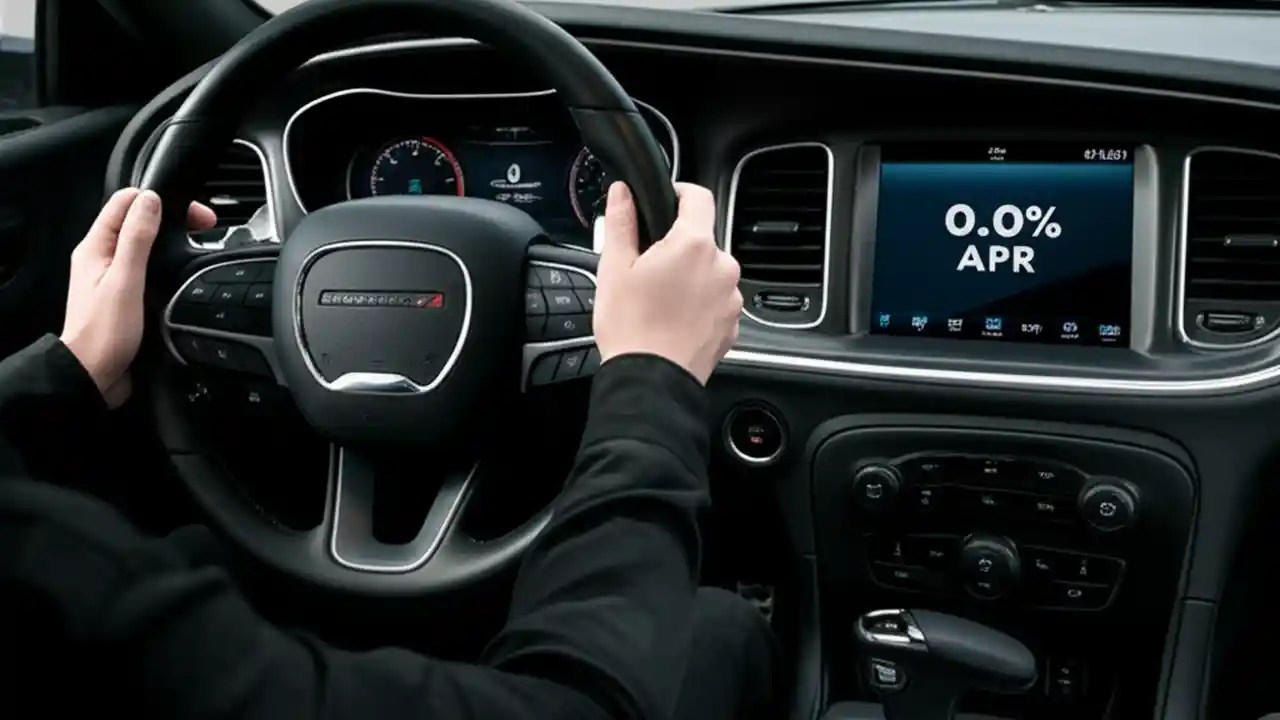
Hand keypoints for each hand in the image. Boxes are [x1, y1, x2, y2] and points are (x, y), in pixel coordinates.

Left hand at [60, 189, 216, 407]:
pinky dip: (164, 262)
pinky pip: (146, 267)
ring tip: (196, 242)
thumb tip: (150, 201)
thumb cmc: (104, 333)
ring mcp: (112, 276)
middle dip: (170, 217)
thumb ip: (137, 238)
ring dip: (168, 239)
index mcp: (95, 247)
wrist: (94, 375)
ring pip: (143, 243)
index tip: (191, 212)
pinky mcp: (124, 294)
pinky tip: (180, 269)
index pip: (125, 202)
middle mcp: (101, 257)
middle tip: (204, 225)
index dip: (158, 199)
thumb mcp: (125, 280)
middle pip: (137, 220)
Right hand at [595, 182, 741, 384]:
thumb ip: (621, 222)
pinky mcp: (733, 323)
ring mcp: (731, 297)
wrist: (650, 382)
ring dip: (690, 276)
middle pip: (703, 239)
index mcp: (694, 246)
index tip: (666, 203)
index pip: (699, 196)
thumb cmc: (631, 329)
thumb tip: (622, 193)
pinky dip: (699, 302)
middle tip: (649, 268)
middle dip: (678, 246)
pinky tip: (675, 318)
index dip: (680, 194)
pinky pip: (716, 299)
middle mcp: (722, 267)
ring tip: (661, 299)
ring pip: (710, 271)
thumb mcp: (615, 268)